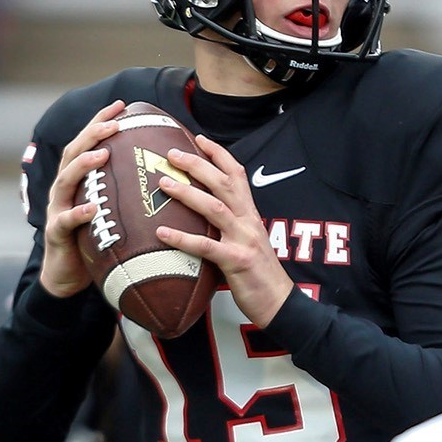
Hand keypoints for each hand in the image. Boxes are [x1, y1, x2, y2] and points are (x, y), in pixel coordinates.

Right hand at [38, 101, 126, 297]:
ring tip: (101, 155)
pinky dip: (78, 213)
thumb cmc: (93, 239)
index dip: (100, 123)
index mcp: (78, 180)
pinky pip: (66, 221)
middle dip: (92, 135)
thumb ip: (125, 191)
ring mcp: (57, 209)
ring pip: (66, 181)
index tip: (120, 106)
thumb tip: (163, 173)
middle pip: (73, 153)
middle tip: (114, 125)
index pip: (87, 144)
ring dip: (83, 165)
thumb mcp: (109, 209)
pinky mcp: (56, 234)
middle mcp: (64, 189)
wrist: (67, 276)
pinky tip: (91, 208)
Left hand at [154, 134, 296, 326]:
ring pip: (214, 208)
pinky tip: (162, 232)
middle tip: (171, 154)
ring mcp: (244, 240)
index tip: (199, 138)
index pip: (237, 174)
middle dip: (198, 164)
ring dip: (187, 193)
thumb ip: (230, 225)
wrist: (279, 303)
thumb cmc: (259, 273)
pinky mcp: (237, 262)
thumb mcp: (248, 240)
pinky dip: (182, 237)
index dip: (219, 154)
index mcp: (251, 214)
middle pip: (223, 183)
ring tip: (163, 183)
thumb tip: (203, 214)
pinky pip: (205, 246)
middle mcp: (248, 221)